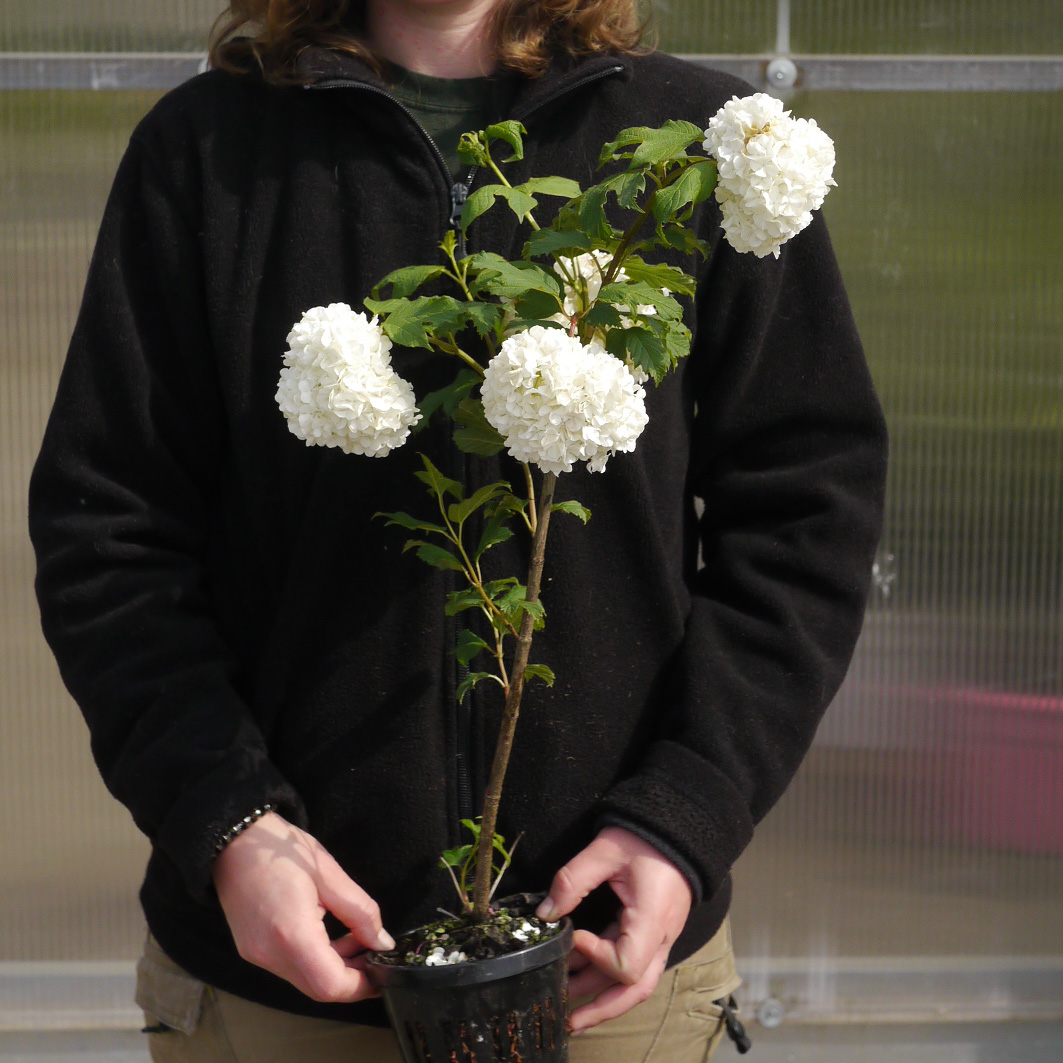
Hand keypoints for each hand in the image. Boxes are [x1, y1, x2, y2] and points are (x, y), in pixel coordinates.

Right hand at [212, 811, 394, 1002]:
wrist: (234, 840)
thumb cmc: (283, 849)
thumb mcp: (330, 874)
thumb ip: (360, 912)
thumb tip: (382, 942)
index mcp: (291, 934)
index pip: (330, 985)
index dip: (361, 985)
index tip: (384, 970)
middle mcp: (270, 955)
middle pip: (317, 988)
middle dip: (352, 978)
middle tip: (376, 955)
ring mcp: (257, 955)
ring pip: (304, 980)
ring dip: (335, 968)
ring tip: (358, 940)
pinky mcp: (252, 950)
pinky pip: (290, 967)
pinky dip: (316, 960)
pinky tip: (332, 937)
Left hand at [535, 826, 691, 1032]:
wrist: (677, 830)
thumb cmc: (644, 838)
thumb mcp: (605, 850)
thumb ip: (573, 880)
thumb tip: (545, 913)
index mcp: (654, 918)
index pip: (627, 964)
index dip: (596, 957)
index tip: (574, 935)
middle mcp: (662, 936)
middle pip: (635, 990)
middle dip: (601, 1008)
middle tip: (568, 1021)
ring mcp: (660, 938)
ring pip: (635, 983)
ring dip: (601, 996)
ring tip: (566, 1002)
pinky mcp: (652, 934)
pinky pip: (633, 964)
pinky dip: (606, 974)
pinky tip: (580, 974)